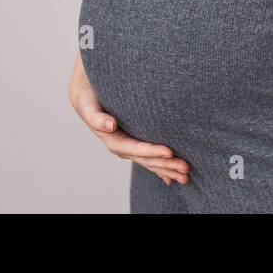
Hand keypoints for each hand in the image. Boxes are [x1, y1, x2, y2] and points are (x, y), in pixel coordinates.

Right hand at [68, 52, 190, 185]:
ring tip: (186, 176)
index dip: (151, 151)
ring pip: (149, 161)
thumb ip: (96, 117)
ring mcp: (128, 146)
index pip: (135, 148)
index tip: (169, 152)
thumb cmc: (89, 97)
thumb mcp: (88, 104)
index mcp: (112, 138)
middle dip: (165, 164)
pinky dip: (160, 167)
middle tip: (185, 168)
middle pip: (145, 159)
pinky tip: (172, 178)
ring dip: (167, 168)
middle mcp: (121, 146)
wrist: (86, 95)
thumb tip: (111, 126)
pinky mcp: (134, 142)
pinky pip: (148, 158)